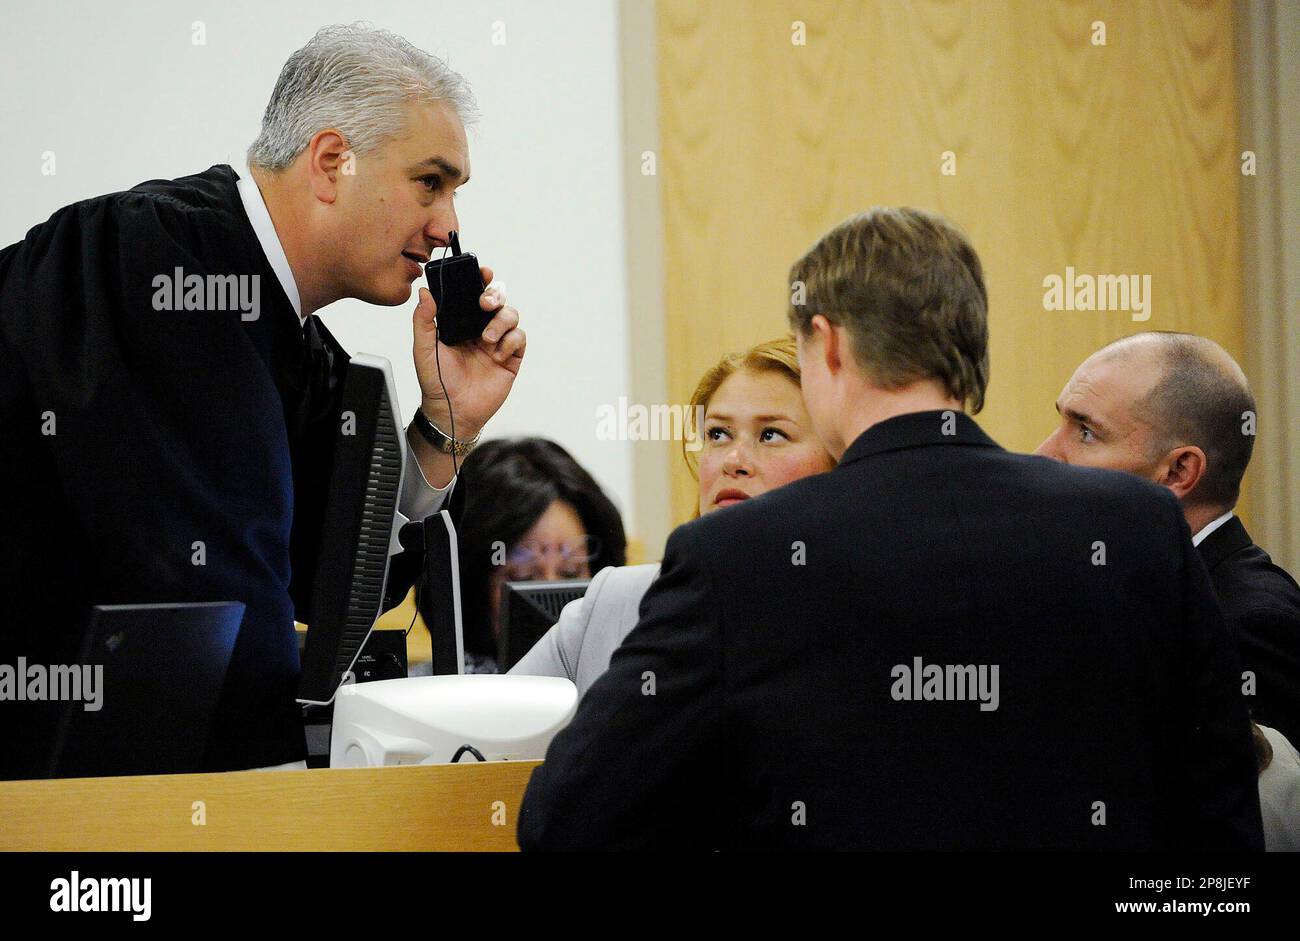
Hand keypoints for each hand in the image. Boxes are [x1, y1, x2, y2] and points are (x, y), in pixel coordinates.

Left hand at [412, 265, 524, 437]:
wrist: (452, 412)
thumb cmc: (436, 382)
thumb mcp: (423, 348)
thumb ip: (423, 320)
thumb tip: (424, 293)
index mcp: (461, 322)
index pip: (473, 294)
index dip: (480, 280)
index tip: (482, 272)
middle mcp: (481, 329)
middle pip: (498, 299)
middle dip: (495, 294)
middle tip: (485, 303)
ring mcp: (497, 343)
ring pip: (511, 316)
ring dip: (501, 321)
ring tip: (487, 339)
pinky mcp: (511, 358)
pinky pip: (519, 338)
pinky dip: (510, 341)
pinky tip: (497, 355)